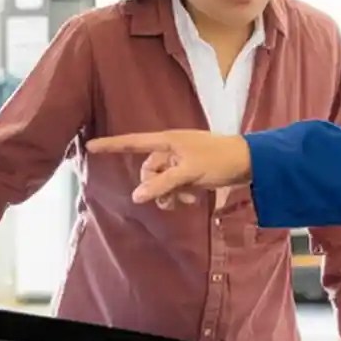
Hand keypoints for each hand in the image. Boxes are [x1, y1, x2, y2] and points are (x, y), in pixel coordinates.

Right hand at [86, 130, 251, 203]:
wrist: (250, 162)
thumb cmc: (219, 160)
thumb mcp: (188, 173)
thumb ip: (162, 184)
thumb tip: (136, 196)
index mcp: (167, 140)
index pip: (132, 142)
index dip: (111, 145)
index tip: (90, 146)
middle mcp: (170, 148)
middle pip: (148, 170)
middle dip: (155, 187)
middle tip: (170, 200)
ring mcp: (180, 159)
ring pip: (161, 180)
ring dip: (168, 193)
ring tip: (184, 200)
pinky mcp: (190, 170)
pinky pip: (174, 183)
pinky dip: (179, 192)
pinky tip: (192, 198)